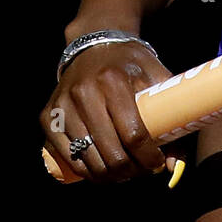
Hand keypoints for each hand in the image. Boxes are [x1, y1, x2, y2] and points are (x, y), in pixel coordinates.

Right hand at [39, 41, 179, 183]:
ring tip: (124, 171)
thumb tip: (173, 164)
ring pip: (89, 160)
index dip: (147, 157)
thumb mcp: (156, 77)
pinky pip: (67, 157)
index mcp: (114, 80)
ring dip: (109, 175)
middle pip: (111, 153)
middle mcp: (85, 92)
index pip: (133, 133)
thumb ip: (171, 115)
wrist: (95, 45)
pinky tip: (101, 168)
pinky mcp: (48, 116)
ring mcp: (63, 105)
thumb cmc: (130, 64)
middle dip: (131, 170)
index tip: (157, 163)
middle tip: (141, 170)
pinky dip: (86, 170)